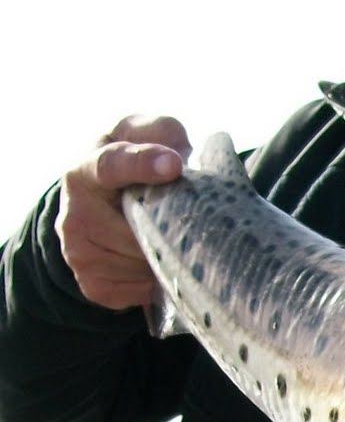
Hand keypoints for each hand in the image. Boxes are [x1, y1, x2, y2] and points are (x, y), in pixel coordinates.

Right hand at [55, 116, 189, 308]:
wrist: (103, 201)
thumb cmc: (135, 160)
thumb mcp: (145, 133)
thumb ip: (163, 132)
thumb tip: (183, 158)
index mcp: (85, 171)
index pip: (111, 166)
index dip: (143, 165)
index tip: (175, 165)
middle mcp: (74, 215)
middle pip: (140, 227)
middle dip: (173, 223)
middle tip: (192, 214)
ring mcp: (79, 254)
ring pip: (145, 261)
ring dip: (170, 252)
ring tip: (174, 234)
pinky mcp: (93, 285)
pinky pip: (143, 288)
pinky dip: (161, 276)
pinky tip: (161, 256)